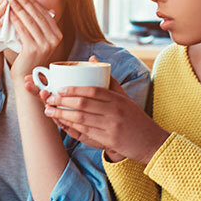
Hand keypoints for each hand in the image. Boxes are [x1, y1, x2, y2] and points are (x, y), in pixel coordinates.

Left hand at [8, 0, 61, 80]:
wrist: (25, 76)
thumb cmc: (29, 56)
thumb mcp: (38, 39)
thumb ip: (37, 24)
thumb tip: (31, 4)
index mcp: (57, 35)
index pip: (45, 14)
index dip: (33, 2)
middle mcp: (54, 40)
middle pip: (38, 16)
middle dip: (25, 3)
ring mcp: (45, 45)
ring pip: (30, 22)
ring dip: (19, 9)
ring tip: (10, 1)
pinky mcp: (33, 49)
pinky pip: (23, 31)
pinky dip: (15, 21)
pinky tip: (9, 14)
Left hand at [39, 57, 169, 163]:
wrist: (151, 142)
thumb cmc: (134, 117)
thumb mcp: (124, 96)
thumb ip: (108, 79)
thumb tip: (92, 58)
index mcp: (118, 99)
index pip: (94, 91)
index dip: (74, 89)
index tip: (60, 89)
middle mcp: (115, 111)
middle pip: (84, 104)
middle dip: (63, 101)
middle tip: (49, 99)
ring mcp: (112, 126)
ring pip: (82, 119)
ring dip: (63, 115)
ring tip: (49, 111)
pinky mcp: (109, 140)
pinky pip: (86, 132)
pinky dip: (71, 127)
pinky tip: (61, 123)